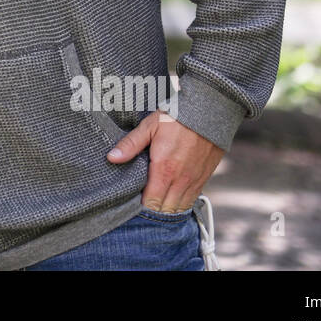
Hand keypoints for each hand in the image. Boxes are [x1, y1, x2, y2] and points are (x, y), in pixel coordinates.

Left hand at [105, 109, 223, 211]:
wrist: (209, 110)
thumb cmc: (176, 117)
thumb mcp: (149, 127)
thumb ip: (131, 145)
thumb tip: (112, 157)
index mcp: (164, 169)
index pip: (152, 202)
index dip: (142, 205)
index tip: (134, 200)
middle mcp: (181, 179)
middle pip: (166, 210)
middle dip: (154, 209)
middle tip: (144, 201)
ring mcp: (194, 180)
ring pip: (181, 207)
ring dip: (169, 208)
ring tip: (158, 201)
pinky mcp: (205, 177)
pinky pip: (193, 199)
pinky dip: (182, 201)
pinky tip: (173, 195)